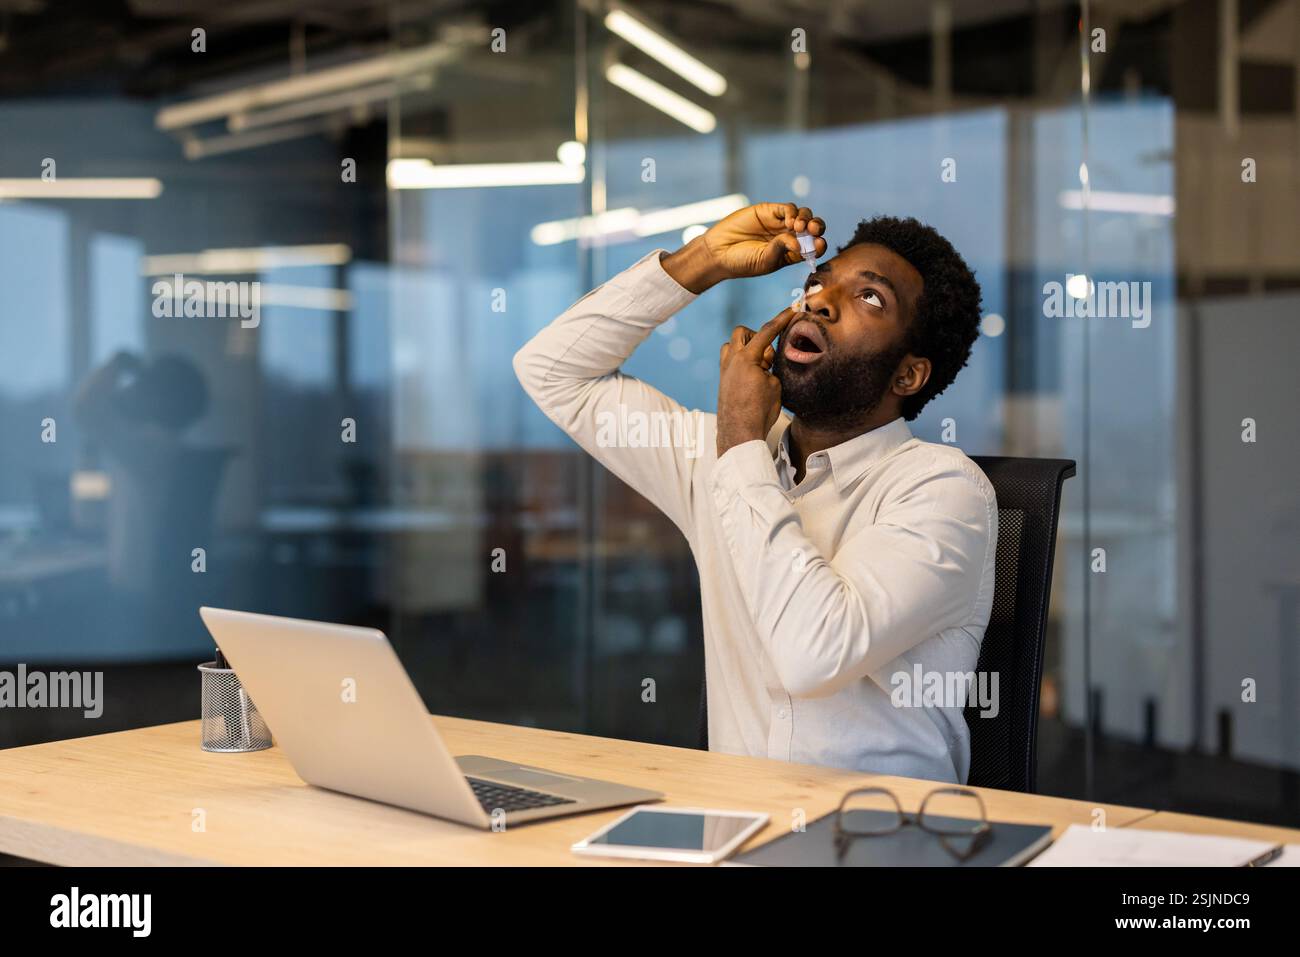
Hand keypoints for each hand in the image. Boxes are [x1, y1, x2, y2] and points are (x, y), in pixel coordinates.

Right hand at [662, 202, 826, 293]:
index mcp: (791, 254)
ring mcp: (779, 223)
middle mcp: (788, 237)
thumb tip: (799, 241)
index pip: (812, 247)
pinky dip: (792, 212)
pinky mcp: (769, 211)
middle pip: (812, 229)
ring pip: (803, 215)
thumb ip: (782, 249)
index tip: (819, 244)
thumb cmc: (742, 262)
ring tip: (797, 226)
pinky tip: (789, 221)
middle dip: (817, 227)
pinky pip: (787, 209)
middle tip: (814, 230)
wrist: (718, 251)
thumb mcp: (765, 261)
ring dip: (805, 218)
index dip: (819, 244)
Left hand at [716, 308, 794, 456]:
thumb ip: (770, 367)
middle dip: (756, 336)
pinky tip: (752, 379)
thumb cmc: (759, 412)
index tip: (791, 310)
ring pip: (732, 346)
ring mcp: (724, 370)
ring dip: (746, 349)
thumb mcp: (774, 385)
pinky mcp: (722, 380)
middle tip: (767, 354)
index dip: (781, 319)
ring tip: (759, 367)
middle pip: (742, 332)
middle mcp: (731, 360)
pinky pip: (730, 361)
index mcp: (746, 358)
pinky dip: (742, 363)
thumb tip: (765, 363)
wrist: (739, 433)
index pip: (767, 331)